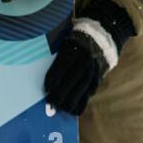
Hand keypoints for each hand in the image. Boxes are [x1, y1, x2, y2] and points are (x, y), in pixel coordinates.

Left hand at [43, 0, 135, 116]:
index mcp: (73, 49)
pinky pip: (91, 91)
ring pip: (82, 88)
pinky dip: (83, 101)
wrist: (102, 33)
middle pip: (71, 81)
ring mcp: (93, 68)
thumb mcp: (64, 40)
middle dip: (60, 95)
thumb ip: (56, 55)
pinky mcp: (99, 75)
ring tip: (61, 109)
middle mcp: (84, 59)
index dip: (52, 80)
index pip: (61, 67)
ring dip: (71, 101)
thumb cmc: (75, 38)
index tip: (46, 89)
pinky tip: (74, 109)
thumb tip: (40, 70)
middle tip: (50, 104)